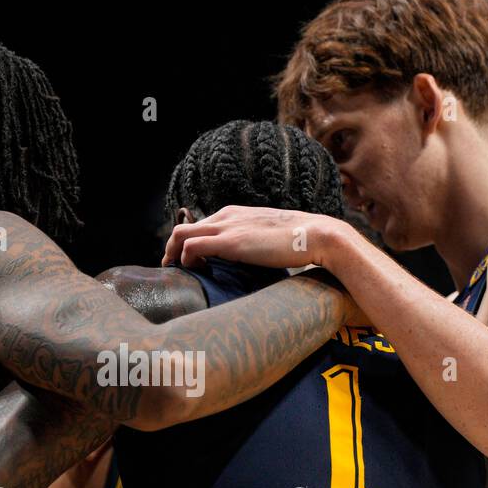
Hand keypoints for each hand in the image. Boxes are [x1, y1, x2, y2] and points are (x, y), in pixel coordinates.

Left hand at [161, 206, 349, 269]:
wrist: (316, 234)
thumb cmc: (299, 241)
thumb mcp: (268, 238)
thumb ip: (254, 245)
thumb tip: (251, 263)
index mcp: (235, 214)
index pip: (200, 225)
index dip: (187, 245)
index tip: (187, 263)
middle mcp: (226, 216)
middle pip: (183, 228)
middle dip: (171, 250)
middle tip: (172, 270)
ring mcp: (226, 227)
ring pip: (180, 235)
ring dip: (171, 255)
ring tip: (176, 273)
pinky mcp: (230, 242)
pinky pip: (191, 247)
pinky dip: (185, 261)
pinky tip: (196, 273)